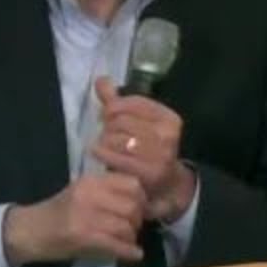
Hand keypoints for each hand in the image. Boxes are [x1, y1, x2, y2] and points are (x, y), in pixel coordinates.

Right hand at [3, 173, 145, 265]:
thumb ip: (108, 193)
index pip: (131, 184)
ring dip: (131, 237)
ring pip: (126, 226)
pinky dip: (129, 251)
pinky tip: (134, 254)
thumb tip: (141, 201)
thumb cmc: (57, 213)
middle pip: (132, 205)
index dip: (141, 198)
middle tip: (132, 227)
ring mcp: (86, 216)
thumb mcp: (81, 193)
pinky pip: (116, 244)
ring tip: (127, 241)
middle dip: (137, 219)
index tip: (139, 207)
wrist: (29, 232)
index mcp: (90, 181)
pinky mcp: (84, 237)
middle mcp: (90, 195)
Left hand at [90, 77, 194, 222]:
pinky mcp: (148, 173)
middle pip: (122, 120)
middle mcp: (168, 135)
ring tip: (104, 143)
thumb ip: (118, 101)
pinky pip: (115, 156)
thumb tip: (101, 79)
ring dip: (104, 140)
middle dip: (108, 125)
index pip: (132, 102)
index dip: (114, 107)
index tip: (109, 114)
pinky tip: (98, 152)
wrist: (165, 186)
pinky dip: (102, 152)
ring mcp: (160, 155)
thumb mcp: (137, 123)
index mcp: (169, 118)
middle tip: (105, 132)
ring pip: (117, 138)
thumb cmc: (146, 150)